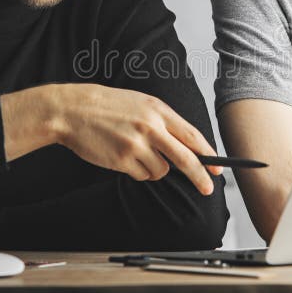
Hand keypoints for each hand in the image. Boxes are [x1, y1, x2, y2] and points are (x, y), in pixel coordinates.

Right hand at [1, 84, 221, 194]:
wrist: (73, 110)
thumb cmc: (108, 107)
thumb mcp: (141, 104)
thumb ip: (164, 123)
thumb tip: (187, 146)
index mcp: (159, 110)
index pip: (192, 136)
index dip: (208, 154)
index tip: (218, 168)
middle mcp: (151, 127)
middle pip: (185, 159)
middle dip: (200, 176)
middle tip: (209, 188)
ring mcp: (137, 144)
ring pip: (160, 171)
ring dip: (154, 169)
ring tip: (136, 153)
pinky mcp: (122, 160)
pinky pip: (141, 175)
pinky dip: (137, 172)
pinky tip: (123, 157)